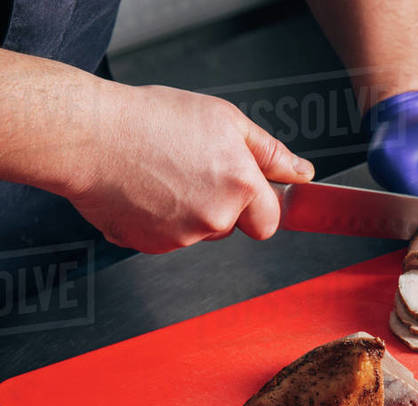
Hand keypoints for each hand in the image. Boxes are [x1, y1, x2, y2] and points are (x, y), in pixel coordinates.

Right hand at [64, 83, 313, 253]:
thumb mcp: (224, 119)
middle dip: (221, 206)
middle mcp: (215, 218)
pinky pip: (163, 237)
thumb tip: (303, 173)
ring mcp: (181, 237)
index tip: (242, 190)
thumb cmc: (149, 120)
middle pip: (232, 226)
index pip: (270, 221)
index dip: (257, 205)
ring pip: (197, 232)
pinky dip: (155, 218)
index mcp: (240, 187)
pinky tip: (140, 189)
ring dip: (186, 210)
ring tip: (159, 173)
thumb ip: (270, 152)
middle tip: (190, 169)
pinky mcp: (149, 245)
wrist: (86, 135)